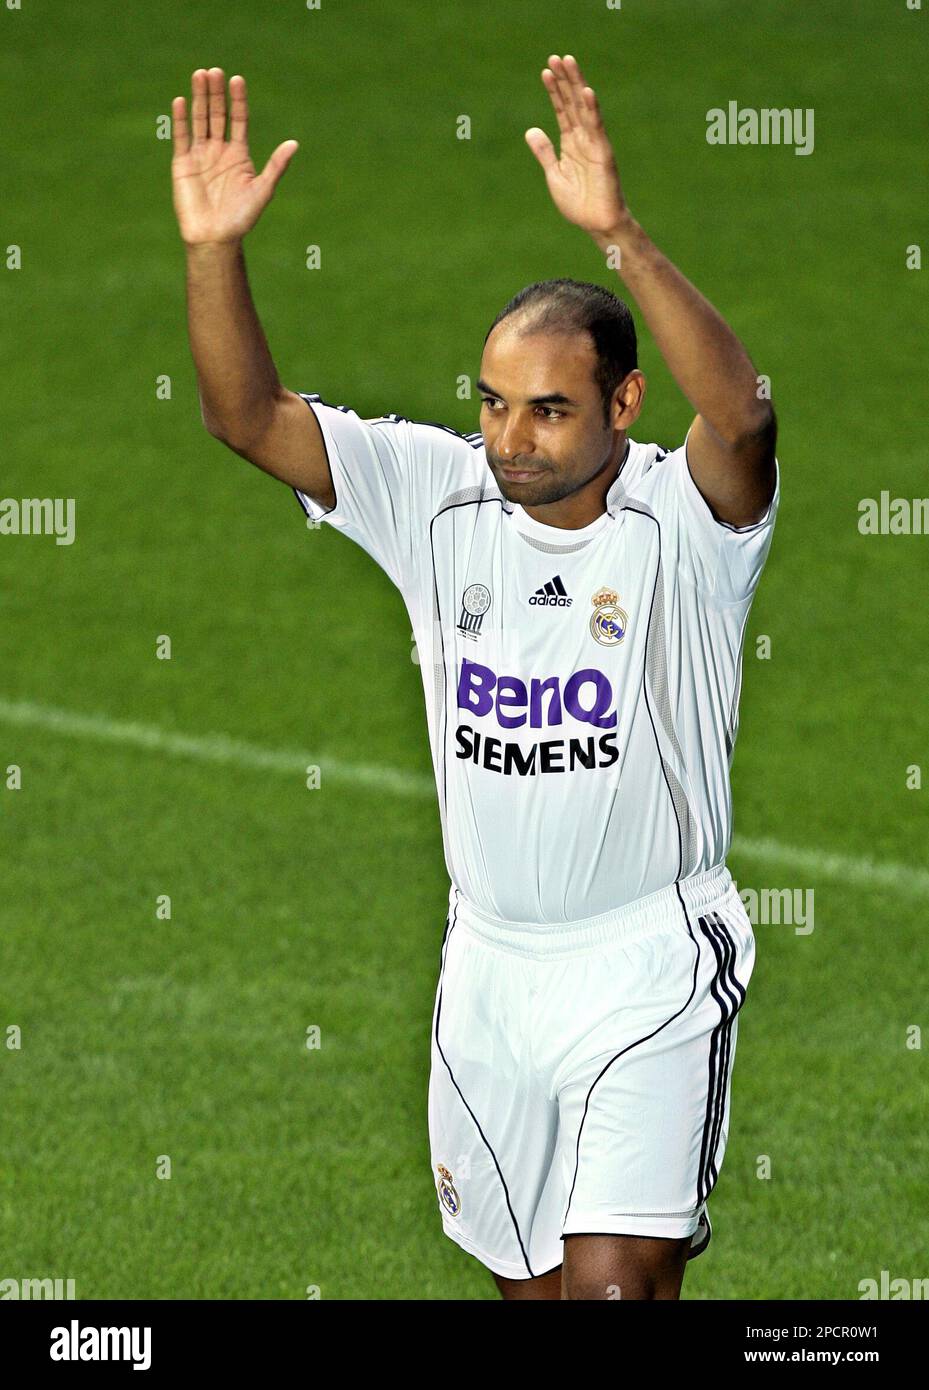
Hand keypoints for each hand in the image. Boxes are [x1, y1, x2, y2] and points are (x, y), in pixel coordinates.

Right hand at [171, 68, 297, 246]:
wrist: (215, 238)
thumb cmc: (241, 219)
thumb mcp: (263, 191)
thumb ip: (276, 166)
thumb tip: (294, 143)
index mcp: (239, 155)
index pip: (239, 119)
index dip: (238, 100)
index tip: (237, 80)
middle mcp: (219, 150)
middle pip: (217, 114)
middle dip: (216, 93)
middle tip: (215, 71)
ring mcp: (200, 155)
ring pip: (200, 120)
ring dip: (199, 98)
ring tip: (200, 74)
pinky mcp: (182, 164)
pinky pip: (181, 137)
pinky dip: (181, 119)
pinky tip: (182, 100)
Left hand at [525, 55, 629, 240]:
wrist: (596, 224)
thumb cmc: (579, 204)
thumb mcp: (554, 175)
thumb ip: (544, 152)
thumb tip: (530, 130)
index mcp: (571, 142)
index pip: (562, 110)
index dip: (554, 91)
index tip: (546, 71)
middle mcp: (583, 138)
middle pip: (573, 102)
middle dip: (564, 80)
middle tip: (556, 57)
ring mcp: (594, 143)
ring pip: (584, 108)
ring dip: (576, 85)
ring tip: (569, 63)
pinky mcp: (603, 153)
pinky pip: (597, 128)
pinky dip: (592, 110)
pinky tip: (587, 92)